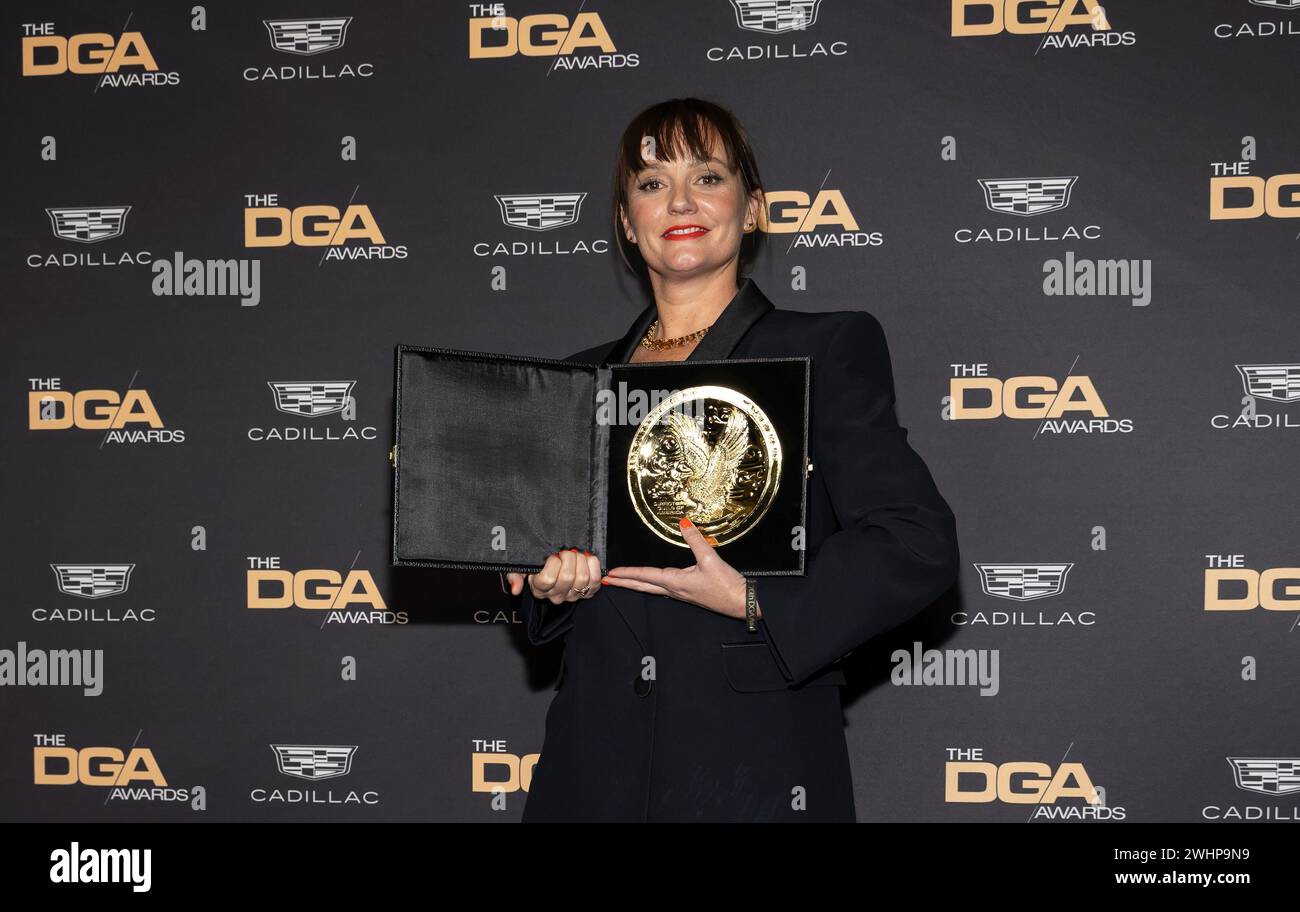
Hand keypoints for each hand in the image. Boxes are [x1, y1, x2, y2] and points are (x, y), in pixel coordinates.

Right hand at [506, 548, 602, 604]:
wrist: (555, 562)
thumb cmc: (538, 563)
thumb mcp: (521, 566)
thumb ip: (514, 575)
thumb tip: (515, 589)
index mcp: (539, 589)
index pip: (547, 579)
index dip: (553, 563)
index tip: (553, 554)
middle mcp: (556, 595)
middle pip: (567, 577)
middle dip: (569, 558)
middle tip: (566, 550)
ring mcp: (573, 595)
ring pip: (582, 578)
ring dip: (581, 561)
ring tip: (576, 553)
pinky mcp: (588, 591)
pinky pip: (595, 581)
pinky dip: (593, 566)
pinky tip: (587, 558)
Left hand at [601, 516, 751, 619]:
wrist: (742, 604)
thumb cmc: (727, 586)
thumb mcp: (711, 559)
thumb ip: (696, 539)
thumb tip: (684, 523)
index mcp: (676, 582)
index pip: (645, 576)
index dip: (627, 573)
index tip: (612, 573)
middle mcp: (675, 590)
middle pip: (643, 586)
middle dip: (624, 582)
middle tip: (607, 581)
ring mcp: (681, 594)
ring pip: (651, 589)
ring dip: (635, 584)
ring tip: (622, 580)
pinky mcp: (689, 594)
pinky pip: (662, 589)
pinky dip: (650, 585)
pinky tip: (651, 583)